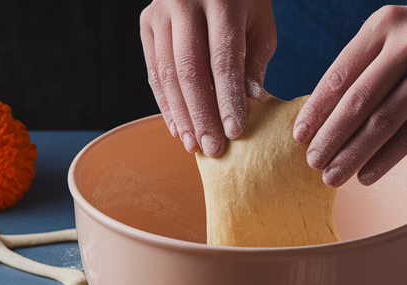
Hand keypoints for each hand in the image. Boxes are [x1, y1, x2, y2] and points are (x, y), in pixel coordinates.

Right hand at [139, 0, 276, 156]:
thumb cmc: (243, 1)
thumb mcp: (259, 24)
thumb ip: (253, 63)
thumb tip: (247, 107)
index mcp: (222, 0)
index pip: (223, 58)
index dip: (227, 99)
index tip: (234, 132)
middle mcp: (185, 3)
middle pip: (190, 70)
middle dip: (201, 115)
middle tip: (213, 148)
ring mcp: (161, 12)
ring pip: (167, 75)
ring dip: (181, 115)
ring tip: (194, 144)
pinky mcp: (147, 22)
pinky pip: (154, 72)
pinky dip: (165, 104)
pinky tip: (178, 127)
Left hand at [293, 1, 406, 186]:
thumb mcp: (388, 35)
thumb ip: (359, 68)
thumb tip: (321, 120)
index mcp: (383, 26)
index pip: (340, 75)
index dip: (316, 110)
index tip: (299, 136)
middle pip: (360, 101)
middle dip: (331, 138)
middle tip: (313, 163)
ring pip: (385, 121)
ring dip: (355, 154)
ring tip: (334, 176)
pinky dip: (387, 157)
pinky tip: (367, 173)